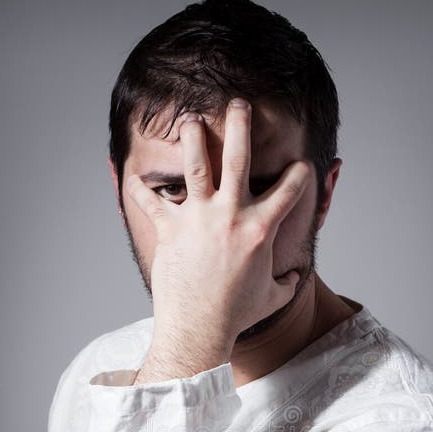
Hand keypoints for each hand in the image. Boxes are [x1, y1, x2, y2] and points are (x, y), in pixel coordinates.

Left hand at [125, 98, 313, 357]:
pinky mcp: (170, 228)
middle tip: (238, 104)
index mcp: (261, 228)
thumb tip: (296, 278)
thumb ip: (288, 282)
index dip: (301, 173)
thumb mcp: (274, 298)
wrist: (199, 327)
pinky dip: (140, 189)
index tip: (300, 167)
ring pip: (195, 164)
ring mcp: (198, 217)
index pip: (290, 188)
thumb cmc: (237, 315)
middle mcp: (231, 213)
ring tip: (190, 120)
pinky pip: (151, 201)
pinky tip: (132, 176)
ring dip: (192, 138)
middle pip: (237, 156)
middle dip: (239, 124)